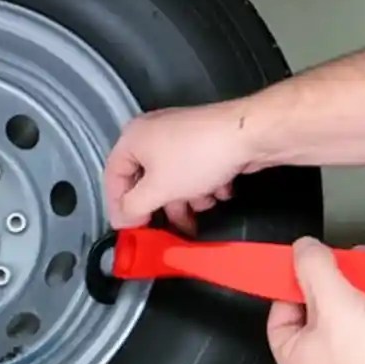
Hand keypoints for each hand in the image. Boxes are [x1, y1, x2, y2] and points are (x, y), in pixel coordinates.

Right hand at [103, 100, 261, 232]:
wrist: (251, 135)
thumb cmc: (197, 157)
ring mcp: (181, 136)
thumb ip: (133, 208)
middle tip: (167, 228)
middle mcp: (153, 133)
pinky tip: (219, 191)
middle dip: (161, 206)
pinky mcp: (205, 141)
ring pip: (173, 179)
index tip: (131, 230)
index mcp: (133, 138)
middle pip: (146, 181)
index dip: (119, 207)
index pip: (113, 178)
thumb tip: (122, 220)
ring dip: (186, 199)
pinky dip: (204, 185)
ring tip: (203, 206)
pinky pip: (194, 170)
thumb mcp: (157, 190)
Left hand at [266, 238, 364, 363]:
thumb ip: (314, 269)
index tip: (303, 259)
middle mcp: (323, 362)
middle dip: (335, 279)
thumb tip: (302, 249)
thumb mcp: (334, 303)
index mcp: (295, 358)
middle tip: (345, 258)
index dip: (290, 284)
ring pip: (354, 310)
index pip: (279, 313)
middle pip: (320, 308)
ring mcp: (359, 359)